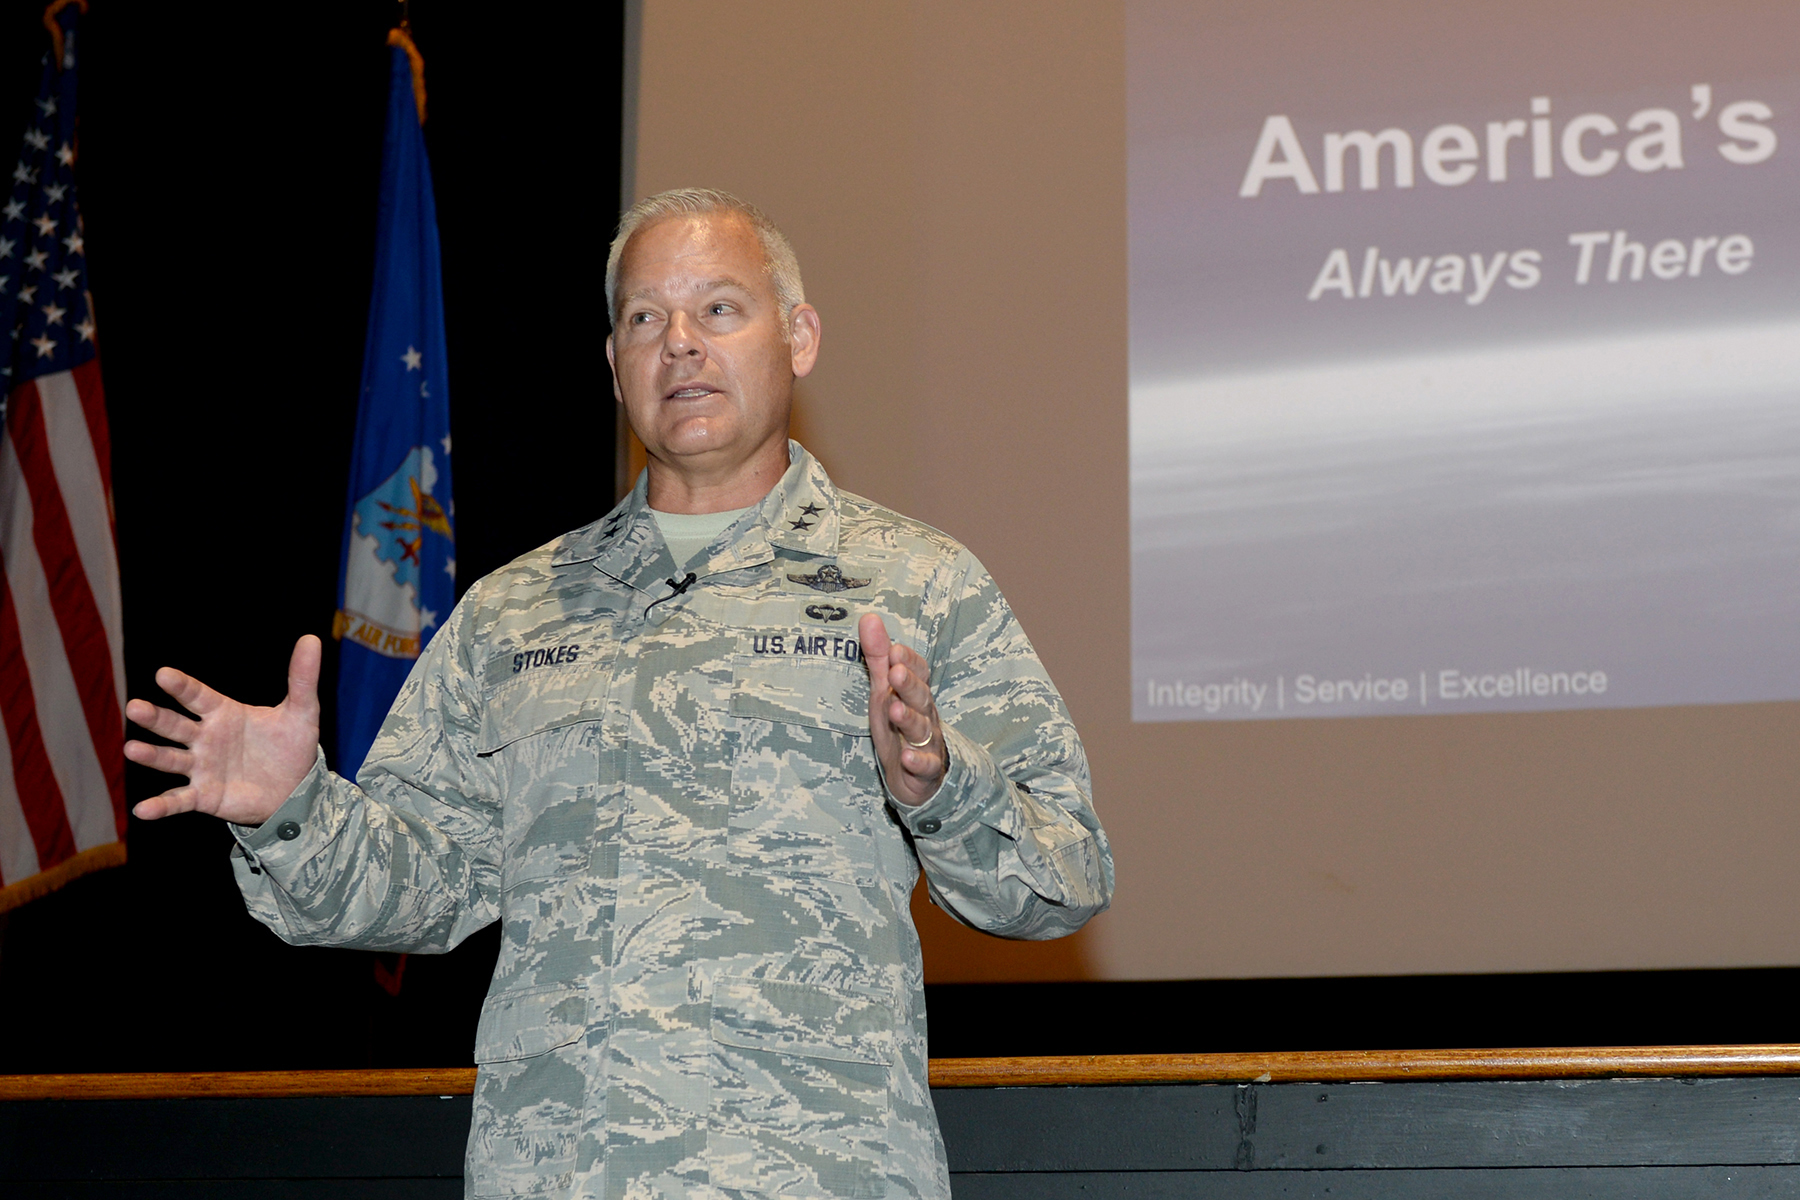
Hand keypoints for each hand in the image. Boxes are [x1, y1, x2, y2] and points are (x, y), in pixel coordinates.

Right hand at [124, 635, 323, 824]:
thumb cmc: (292, 746)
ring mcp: (202, 767)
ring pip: (170, 759)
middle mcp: (205, 738)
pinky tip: (142, 810)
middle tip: (135, 708)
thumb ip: (302, 678)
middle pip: (175, 725)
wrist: (296, 788)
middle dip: (155, 717)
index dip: (181, 686)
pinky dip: (161, 805)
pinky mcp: (204, 795)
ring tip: (132, 749)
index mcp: (223, 713)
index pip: (197, 696)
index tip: (163, 674)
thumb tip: (311, 639)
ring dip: (151, 755)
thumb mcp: (302, 712)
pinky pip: (179, 800)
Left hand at [858, 613, 944, 806]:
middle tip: (895, 671)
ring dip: (908, 718)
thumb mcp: (884, 691)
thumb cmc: (899, 726)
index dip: (908, 661)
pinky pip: (925, 765)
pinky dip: (916, 762)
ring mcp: (927, 742)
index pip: (919, 672)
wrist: (918, 778)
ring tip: (894, 709)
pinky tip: (905, 757)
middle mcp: (924, 714)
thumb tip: (868, 617)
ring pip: (920, 729)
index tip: (894, 650)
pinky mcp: (926, 770)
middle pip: (920, 697)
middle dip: (908, 684)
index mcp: (915, 693)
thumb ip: (877, 657)